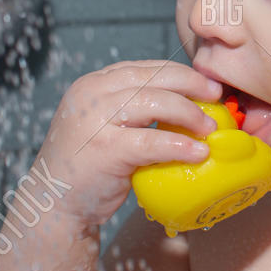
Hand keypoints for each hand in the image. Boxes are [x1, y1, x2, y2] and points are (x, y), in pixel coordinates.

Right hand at [40, 60, 225, 227]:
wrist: (54, 202)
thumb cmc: (88, 167)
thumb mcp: (104, 125)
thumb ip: (132, 110)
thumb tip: (184, 103)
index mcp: (94, 84)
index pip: (145, 68)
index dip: (181, 74)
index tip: (207, 84)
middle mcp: (92, 94)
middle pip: (154, 78)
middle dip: (192, 84)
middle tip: (217, 97)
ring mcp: (96, 120)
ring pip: (156, 103)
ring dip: (190, 113)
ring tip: (209, 128)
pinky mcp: (105, 148)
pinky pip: (153, 141)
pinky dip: (180, 145)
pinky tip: (199, 152)